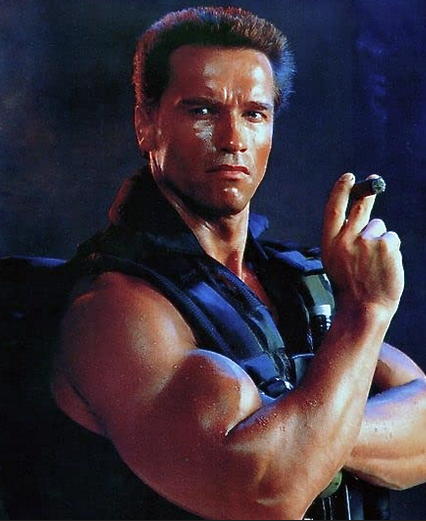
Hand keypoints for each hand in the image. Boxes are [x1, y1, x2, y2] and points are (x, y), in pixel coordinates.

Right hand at [321, 173, 403, 314]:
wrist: (365, 307)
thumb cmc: (352, 284)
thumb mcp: (336, 260)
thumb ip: (343, 236)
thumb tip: (358, 207)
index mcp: (330, 244)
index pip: (333, 210)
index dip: (340, 190)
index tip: (348, 177)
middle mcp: (346, 240)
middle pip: (359, 208)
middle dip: (367, 193)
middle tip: (374, 181)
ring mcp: (367, 242)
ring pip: (379, 227)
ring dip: (380, 239)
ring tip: (376, 262)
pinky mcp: (386, 246)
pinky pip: (392, 238)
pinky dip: (392, 250)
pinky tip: (385, 265)